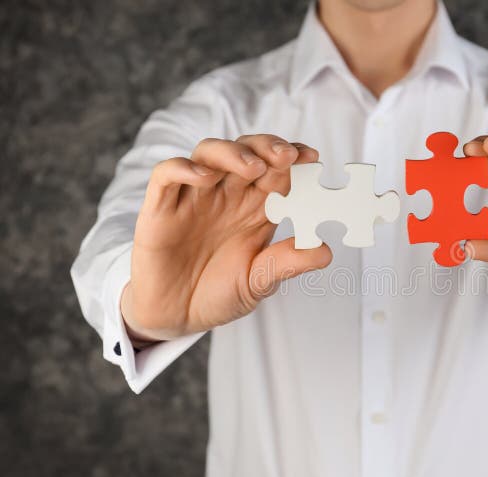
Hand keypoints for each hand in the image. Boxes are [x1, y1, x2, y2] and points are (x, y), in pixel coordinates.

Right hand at [121, 135, 331, 341]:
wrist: (175, 317)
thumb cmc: (218, 293)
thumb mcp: (258, 281)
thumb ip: (287, 263)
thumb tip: (325, 252)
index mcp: (255, 208)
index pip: (276, 169)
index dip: (293, 158)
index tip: (311, 157)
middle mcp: (226, 195)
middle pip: (246, 152)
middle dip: (268, 147)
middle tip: (287, 156)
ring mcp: (193, 198)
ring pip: (209, 153)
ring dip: (233, 153)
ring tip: (253, 167)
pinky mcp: (160, 208)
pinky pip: (167, 175)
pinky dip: (184, 169)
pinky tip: (205, 178)